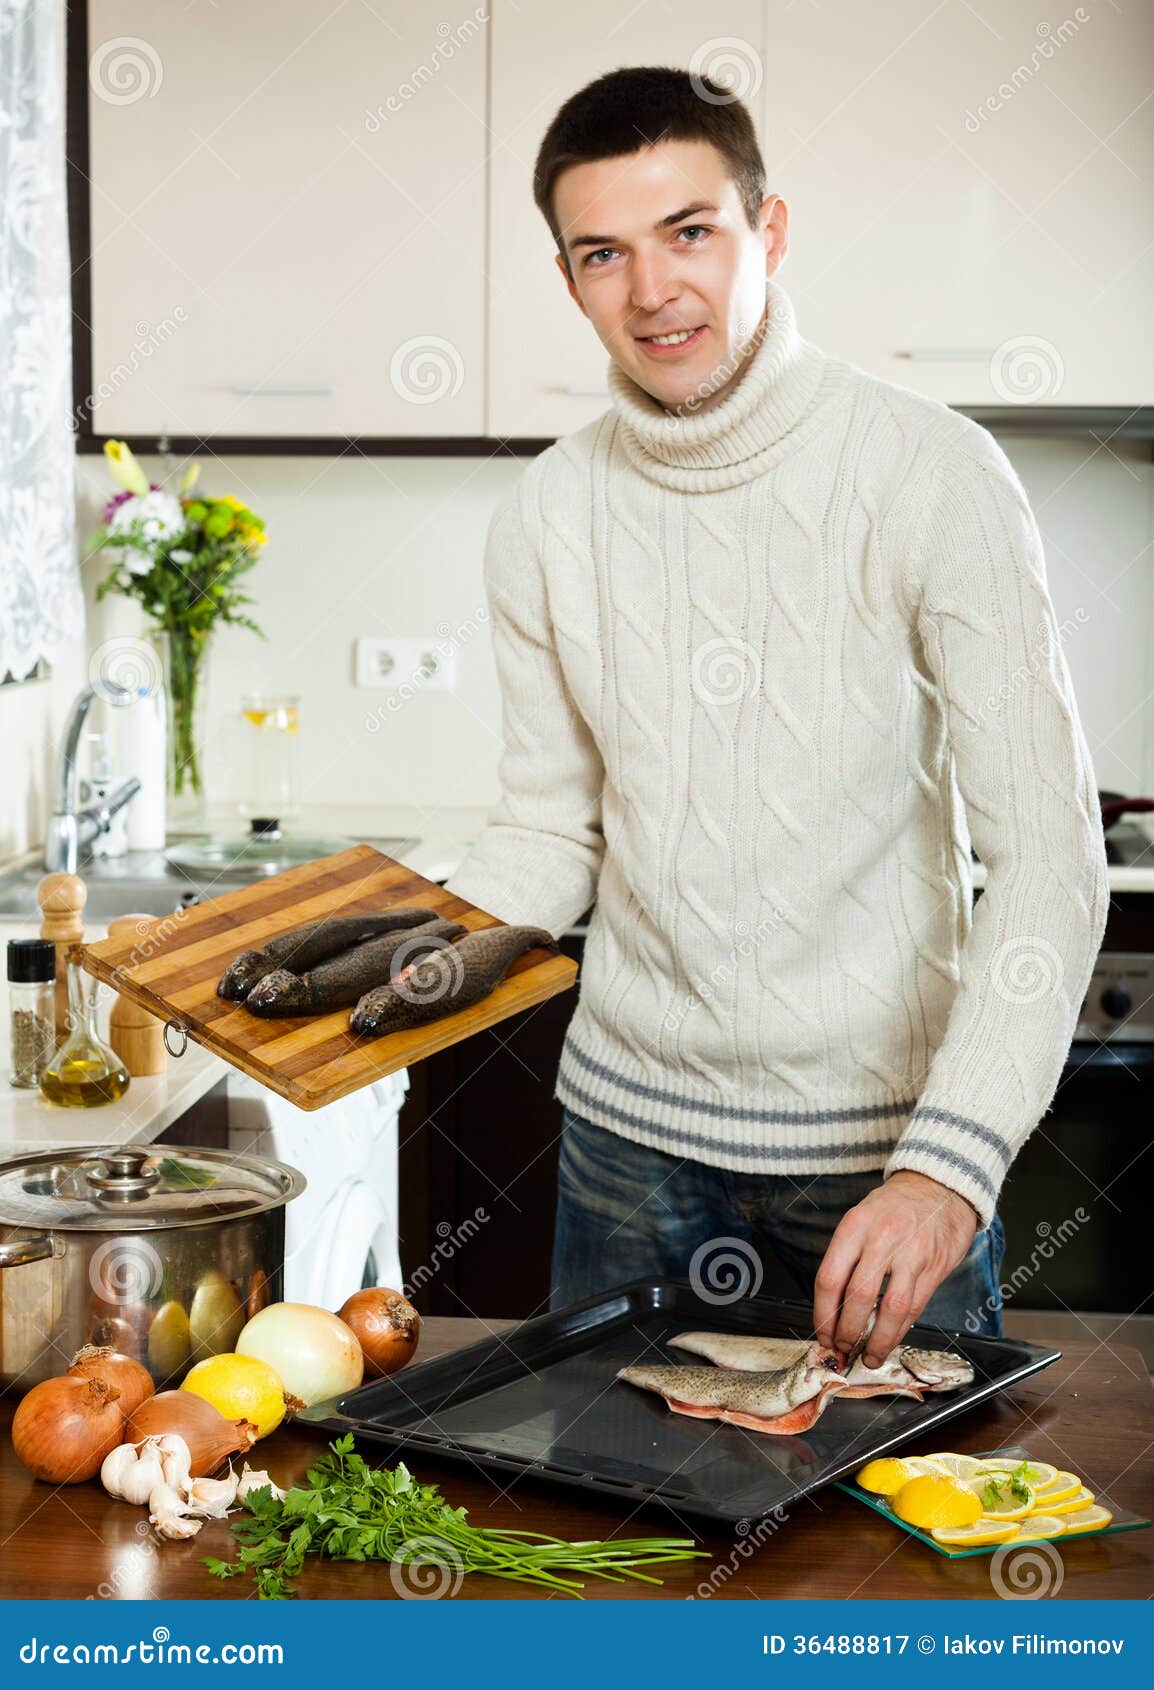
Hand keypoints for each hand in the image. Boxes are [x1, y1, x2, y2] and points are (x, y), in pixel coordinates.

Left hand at [812, 1171, 980, 1367]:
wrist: (940, 1186)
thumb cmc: (895, 1206)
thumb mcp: (861, 1218)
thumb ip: (847, 1258)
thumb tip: (833, 1307)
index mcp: (854, 1226)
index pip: (829, 1279)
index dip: (823, 1315)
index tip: (822, 1334)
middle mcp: (881, 1239)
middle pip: (857, 1297)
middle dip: (847, 1332)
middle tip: (842, 1349)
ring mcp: (911, 1254)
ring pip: (890, 1309)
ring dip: (878, 1341)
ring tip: (869, 1357)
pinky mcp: (934, 1267)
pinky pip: (915, 1307)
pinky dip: (901, 1330)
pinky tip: (891, 1340)